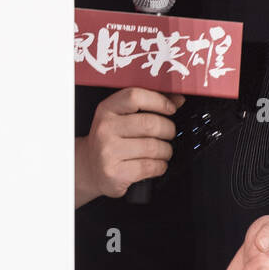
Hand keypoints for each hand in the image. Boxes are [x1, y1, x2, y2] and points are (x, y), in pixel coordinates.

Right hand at [75, 88, 184, 203]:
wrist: (91, 167)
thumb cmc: (111, 140)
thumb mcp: (123, 117)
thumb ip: (149, 105)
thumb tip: (178, 99)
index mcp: (107, 110)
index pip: (135, 97)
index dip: (159, 101)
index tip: (171, 109)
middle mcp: (105, 128)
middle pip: (149, 123)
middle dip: (168, 130)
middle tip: (169, 134)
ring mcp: (108, 151)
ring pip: (152, 147)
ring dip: (166, 150)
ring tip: (164, 151)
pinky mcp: (114, 172)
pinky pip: (149, 166)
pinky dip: (160, 166)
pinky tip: (157, 164)